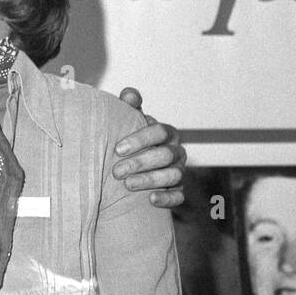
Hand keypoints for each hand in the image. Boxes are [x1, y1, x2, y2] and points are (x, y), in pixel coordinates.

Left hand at [114, 86, 185, 207]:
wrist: (136, 167)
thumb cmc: (133, 141)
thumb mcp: (131, 123)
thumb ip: (130, 107)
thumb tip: (129, 94)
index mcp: (166, 133)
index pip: (160, 132)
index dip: (141, 139)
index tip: (118, 149)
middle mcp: (176, 152)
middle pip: (165, 155)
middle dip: (140, 163)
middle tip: (116, 171)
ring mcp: (179, 171)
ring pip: (173, 175)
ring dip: (150, 180)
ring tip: (127, 184)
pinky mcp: (178, 191)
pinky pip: (179, 196)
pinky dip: (166, 198)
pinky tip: (150, 199)